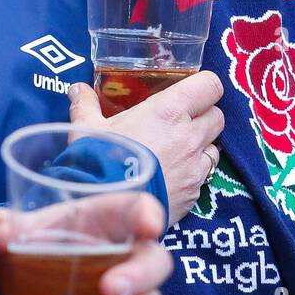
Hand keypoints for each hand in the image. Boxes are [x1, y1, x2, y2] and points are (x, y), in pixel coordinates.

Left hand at [0, 193, 172, 294]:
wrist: (20, 283)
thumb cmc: (29, 243)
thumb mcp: (11, 229)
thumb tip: (0, 237)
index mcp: (105, 221)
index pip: (138, 209)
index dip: (149, 215)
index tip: (148, 227)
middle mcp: (124, 256)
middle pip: (155, 262)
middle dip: (140, 277)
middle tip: (110, 289)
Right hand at [67, 71, 223, 225]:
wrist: (106, 209)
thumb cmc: (99, 160)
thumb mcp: (86, 128)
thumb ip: (86, 105)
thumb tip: (77, 88)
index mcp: (169, 110)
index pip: (210, 86)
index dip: (204, 86)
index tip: (190, 91)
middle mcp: (189, 135)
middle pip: (217, 116)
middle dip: (204, 116)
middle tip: (181, 120)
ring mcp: (195, 166)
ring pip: (215, 146)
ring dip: (202, 145)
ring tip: (178, 150)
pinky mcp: (194, 193)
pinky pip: (204, 176)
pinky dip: (195, 172)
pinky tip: (173, 175)